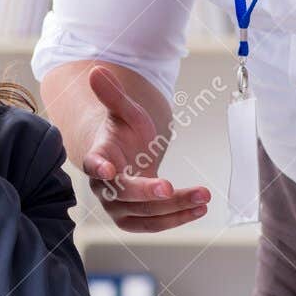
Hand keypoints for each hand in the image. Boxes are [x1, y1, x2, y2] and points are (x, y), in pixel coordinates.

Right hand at [81, 65, 210, 231]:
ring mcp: (118, 207)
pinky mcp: (134, 219)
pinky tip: (199, 208)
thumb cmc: (125, 134)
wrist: (126, 158)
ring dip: (173, 208)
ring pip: (143, 214)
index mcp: (99, 157)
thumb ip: (113, 96)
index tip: (109, 171)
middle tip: (170, 187)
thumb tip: (97, 71)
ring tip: (202, 197)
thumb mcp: (125, 112)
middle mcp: (104, 187)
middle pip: (123, 194)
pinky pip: (154, 224)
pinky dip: (178, 218)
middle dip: (147, 193)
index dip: (99, 168)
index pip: (93, 164)